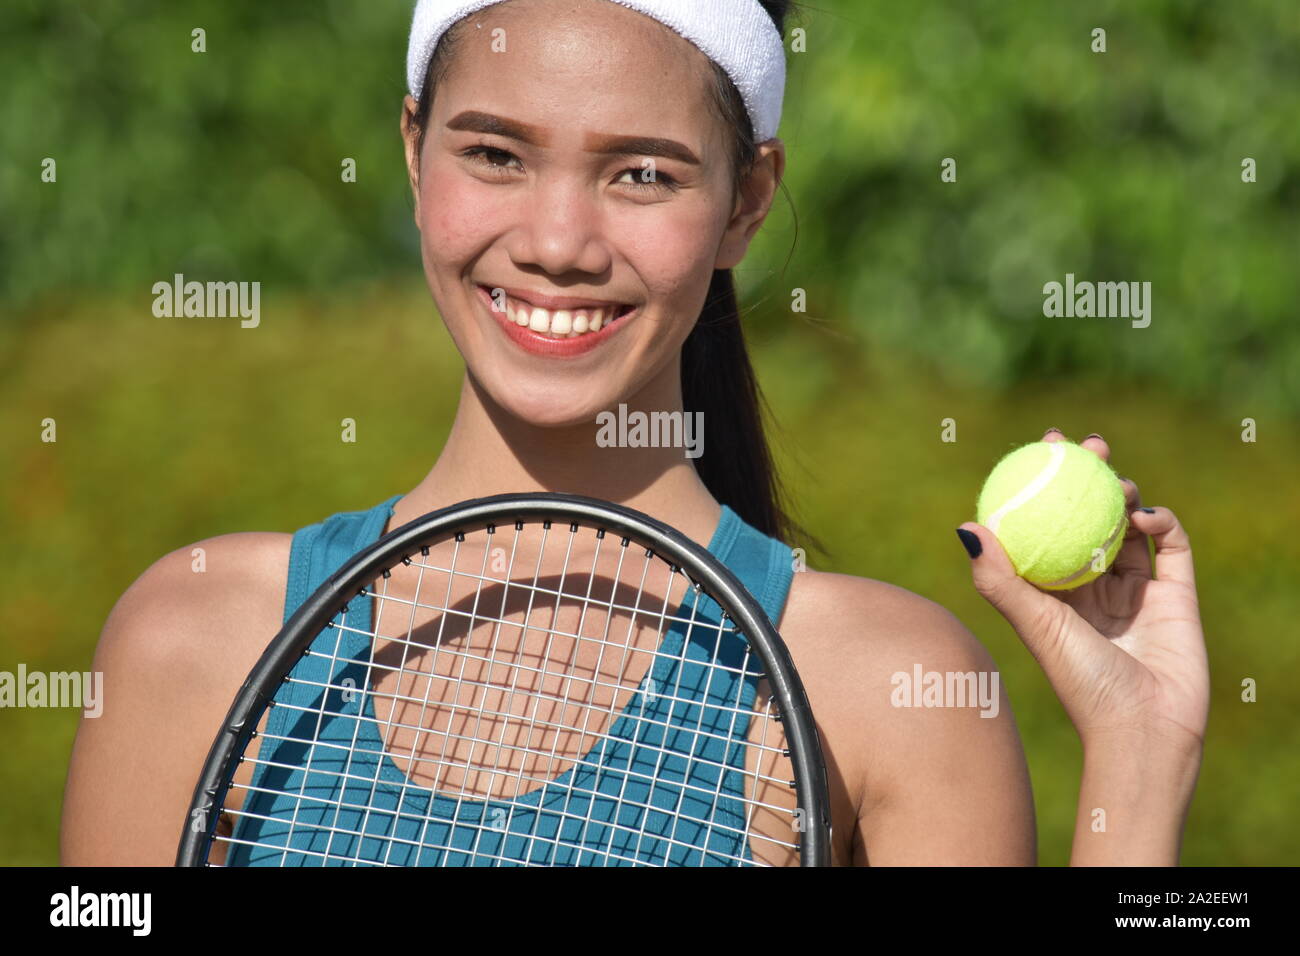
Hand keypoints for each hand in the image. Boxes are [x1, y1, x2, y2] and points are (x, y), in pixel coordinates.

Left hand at [956, 429, 1209, 756]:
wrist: (1143, 728)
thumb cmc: (1080, 681)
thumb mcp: (1035, 624)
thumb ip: (1000, 579)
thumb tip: (965, 524)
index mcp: (1053, 591)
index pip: (1046, 525)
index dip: (1043, 485)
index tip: (1039, 448)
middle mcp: (1092, 586)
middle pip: (1089, 517)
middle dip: (1089, 475)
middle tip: (1084, 444)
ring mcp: (1136, 590)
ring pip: (1129, 526)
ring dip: (1124, 494)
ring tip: (1116, 479)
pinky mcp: (1176, 597)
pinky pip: (1171, 546)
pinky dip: (1161, 522)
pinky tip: (1145, 514)